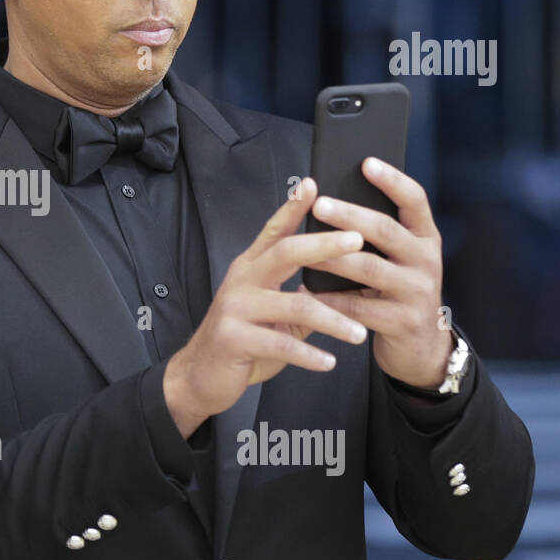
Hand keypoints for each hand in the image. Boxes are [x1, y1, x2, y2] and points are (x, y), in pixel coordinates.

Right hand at [163, 177, 368, 436]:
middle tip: (358, 241)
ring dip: (332, 320)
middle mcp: (241, 281)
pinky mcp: (234, 339)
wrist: (199, 375)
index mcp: (250, 269)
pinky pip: (280, 344)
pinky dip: (309, 354)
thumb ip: (298, 294)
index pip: (273, 231)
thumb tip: (341, 281)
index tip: (314, 185)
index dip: (292, 207)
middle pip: (285, 253)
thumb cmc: (242, 340)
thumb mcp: (269, 310)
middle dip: (325, 245)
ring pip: (293, 304)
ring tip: (359, 333)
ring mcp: (235, 309)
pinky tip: (329, 361)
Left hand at [305, 157, 453, 390]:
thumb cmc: (397, 291)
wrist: (421, 346)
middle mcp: (426, 260)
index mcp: (425, 238)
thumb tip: (329, 200)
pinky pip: (358, 307)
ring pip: (369, 268)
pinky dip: (329, 300)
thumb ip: (378, 235)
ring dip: (333, 258)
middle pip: (386, 231)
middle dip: (350, 216)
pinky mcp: (402, 322)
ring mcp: (418, 292)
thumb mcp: (399, 260)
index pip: (415, 200)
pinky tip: (306, 293)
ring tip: (304, 250)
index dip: (392, 180)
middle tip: (320, 205)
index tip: (366, 162)